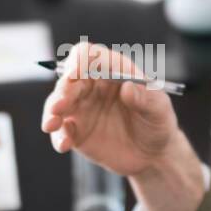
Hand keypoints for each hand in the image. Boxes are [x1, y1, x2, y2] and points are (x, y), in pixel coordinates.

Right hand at [40, 40, 179, 176]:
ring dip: (51, 112)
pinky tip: (64, 145)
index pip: (87, 55)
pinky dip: (59, 136)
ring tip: (51, 124)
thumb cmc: (158, 122)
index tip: (75, 74)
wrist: (154, 154)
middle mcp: (91, 86)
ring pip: (57, 104)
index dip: (78, 61)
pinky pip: (61, 131)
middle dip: (61, 91)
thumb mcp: (159, 109)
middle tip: (60, 106)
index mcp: (110, 70)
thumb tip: (128, 88)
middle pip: (68, 80)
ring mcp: (81, 109)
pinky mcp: (76, 132)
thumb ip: (146, 98)